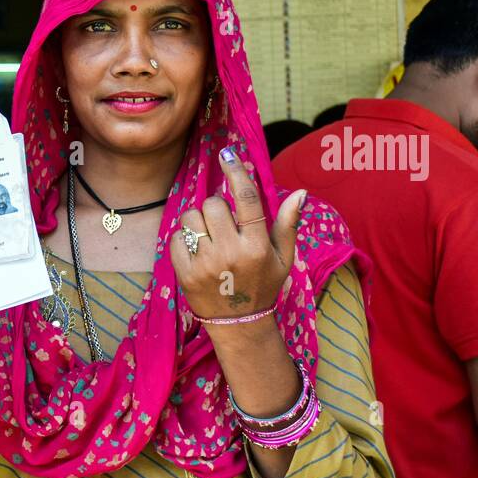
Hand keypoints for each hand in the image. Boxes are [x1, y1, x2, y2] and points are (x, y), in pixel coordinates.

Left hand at [170, 146, 304, 321]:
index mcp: (257, 246)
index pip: (247, 199)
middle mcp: (231, 253)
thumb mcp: (284, 258)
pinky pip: (177, 238)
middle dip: (216, 207)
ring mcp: (205, 264)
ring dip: (198, 221)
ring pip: (191, 218)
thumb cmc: (263, 285)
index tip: (228, 154)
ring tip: (209, 238)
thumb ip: (288, 224)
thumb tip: (301, 193)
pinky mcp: (185, 273)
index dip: (237, 172)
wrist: (238, 323)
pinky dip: (184, 239)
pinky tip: (197, 251)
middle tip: (222, 223)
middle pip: (213, 204)